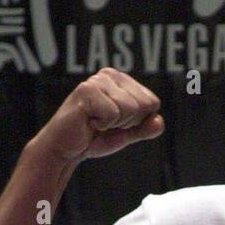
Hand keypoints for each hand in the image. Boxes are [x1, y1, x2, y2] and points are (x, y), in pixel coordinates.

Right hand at [33, 67, 163, 163]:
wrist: (66, 149)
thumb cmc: (94, 137)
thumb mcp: (126, 134)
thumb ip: (144, 128)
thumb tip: (159, 121)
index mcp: (122, 81)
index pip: (152, 102)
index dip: (138, 121)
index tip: (117, 123)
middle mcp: (110, 75)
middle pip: (143, 105)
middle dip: (127, 123)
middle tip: (105, 124)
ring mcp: (98, 81)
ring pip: (130, 109)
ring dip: (114, 124)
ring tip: (96, 122)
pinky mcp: (86, 91)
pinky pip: (113, 114)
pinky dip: (102, 125)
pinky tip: (88, 121)